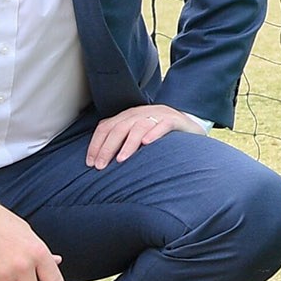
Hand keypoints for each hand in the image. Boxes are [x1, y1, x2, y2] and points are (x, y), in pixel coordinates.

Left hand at [85, 102, 208, 169]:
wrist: (189, 124)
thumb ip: (121, 141)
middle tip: (101, 167)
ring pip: (138, 127)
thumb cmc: (160, 135)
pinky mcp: (174, 120)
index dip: (96, 144)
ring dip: (128, 144)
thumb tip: (99, 161)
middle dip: (107, 148)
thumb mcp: (137, 134)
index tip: (91, 163)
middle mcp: (140, 113)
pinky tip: (147, 144)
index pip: (106, 127)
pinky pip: (162, 125)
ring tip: (121, 160)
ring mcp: (157, 115)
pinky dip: (154, 133)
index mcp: (128, 116)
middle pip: (119, 128)